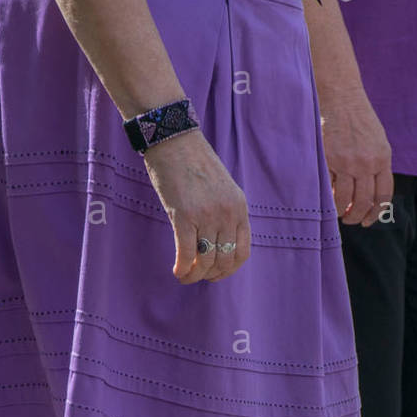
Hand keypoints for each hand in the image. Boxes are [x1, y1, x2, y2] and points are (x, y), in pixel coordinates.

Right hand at [144, 131, 250, 282]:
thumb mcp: (222, 188)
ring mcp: (207, 216)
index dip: (229, 270)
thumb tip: (218, 241)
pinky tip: (177, 271)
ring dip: (195, 275)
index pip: (242, 252)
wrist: (174, 140)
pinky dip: (182, 269)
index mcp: (239, 207)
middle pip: (224, 260)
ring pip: (206, 261)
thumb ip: (225, 212)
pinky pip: (187, 254)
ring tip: (185, 276)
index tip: (216, 273)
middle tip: (198, 276)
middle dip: (211, 275)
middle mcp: (227, 214)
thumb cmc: (194, 163)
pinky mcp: (184, 216)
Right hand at [318, 91, 393, 225]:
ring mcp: (348, 162)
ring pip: (345, 199)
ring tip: (336, 212)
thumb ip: (377, 164)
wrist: (341, 96)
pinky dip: (327, 195)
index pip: (383, 196)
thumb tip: (370, 193)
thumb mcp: (377, 140)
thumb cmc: (357, 117)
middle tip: (349, 220)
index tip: (368, 221)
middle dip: (356, 217)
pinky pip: (329, 186)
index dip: (376, 213)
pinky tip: (326, 197)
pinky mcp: (329, 159)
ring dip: (340, 211)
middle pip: (364, 202)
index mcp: (383, 158)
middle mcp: (368, 162)